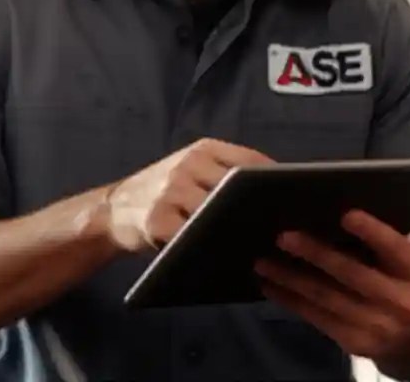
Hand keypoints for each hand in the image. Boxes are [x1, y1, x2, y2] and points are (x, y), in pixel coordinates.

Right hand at [104, 138, 273, 253]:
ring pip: (216, 214)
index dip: (275, 181)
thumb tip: (274, 192)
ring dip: (237, 231)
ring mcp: (171, 193)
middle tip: (280, 226)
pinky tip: (226, 258)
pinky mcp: (157, 221)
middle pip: (237, 187)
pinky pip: (193, 238)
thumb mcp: (191, 170)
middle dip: (259, 207)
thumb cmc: (165, 192)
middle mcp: (187, 166)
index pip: (250, 161)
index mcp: (202, 150)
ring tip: (258, 245)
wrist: (113, 209)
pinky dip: (210, 248)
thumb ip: (224, 173)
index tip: (296, 198)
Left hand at [255, 194, 409, 360]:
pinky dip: (291, 301)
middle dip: (316, 254)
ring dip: (292, 278)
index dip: (372, 232)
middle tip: (283, 235)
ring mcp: (376, 325)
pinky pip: (318, 318)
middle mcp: (399, 300)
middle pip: (352, 273)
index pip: (395, 248)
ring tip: (263, 260)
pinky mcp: (355, 343)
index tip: (345, 214)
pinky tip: (269, 284)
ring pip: (328, 297)